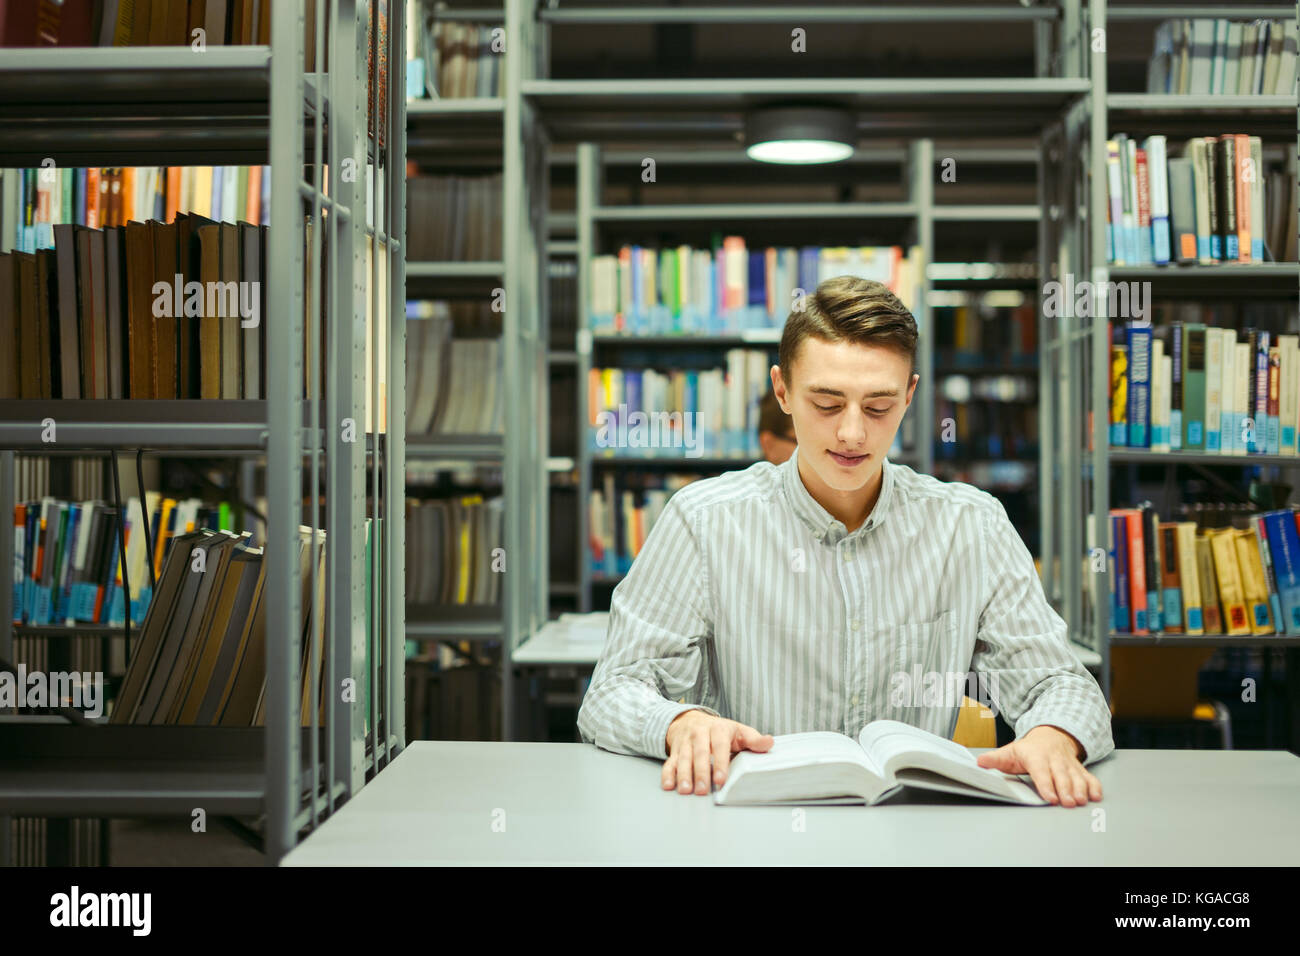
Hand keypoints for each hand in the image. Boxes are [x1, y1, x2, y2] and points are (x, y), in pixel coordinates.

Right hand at [663, 710, 773, 794]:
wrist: (690, 719)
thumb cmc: (719, 730)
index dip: (720, 762)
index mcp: (717, 729)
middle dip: (700, 772)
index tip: (721, 779)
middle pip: (699, 754)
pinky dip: (668, 774)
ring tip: (685, 790)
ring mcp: (685, 743)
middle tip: (703, 790)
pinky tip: (668, 785)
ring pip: (683, 758)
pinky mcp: (675, 751)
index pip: (719, 746)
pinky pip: (670, 762)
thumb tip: (770, 742)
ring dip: (683, 775)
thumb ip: (753, 739)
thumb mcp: (738, 731)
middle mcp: (699, 734)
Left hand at [975, 725, 1102, 806]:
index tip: (1050, 797)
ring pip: (1076, 776)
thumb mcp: (1010, 752)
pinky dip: (1094, 786)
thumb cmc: (1029, 749)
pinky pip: (1089, 776)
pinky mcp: (1079, 769)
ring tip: (1081, 801)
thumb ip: (995, 759)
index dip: (1046, 784)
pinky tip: (1096, 796)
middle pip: (1061, 775)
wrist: (1051, 735)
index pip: (1041, 771)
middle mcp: (1054, 760)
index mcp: (1036, 756)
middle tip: (1068, 803)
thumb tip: (980, 762)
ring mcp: (1068, 764)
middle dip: (1065, 789)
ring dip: (1080, 789)